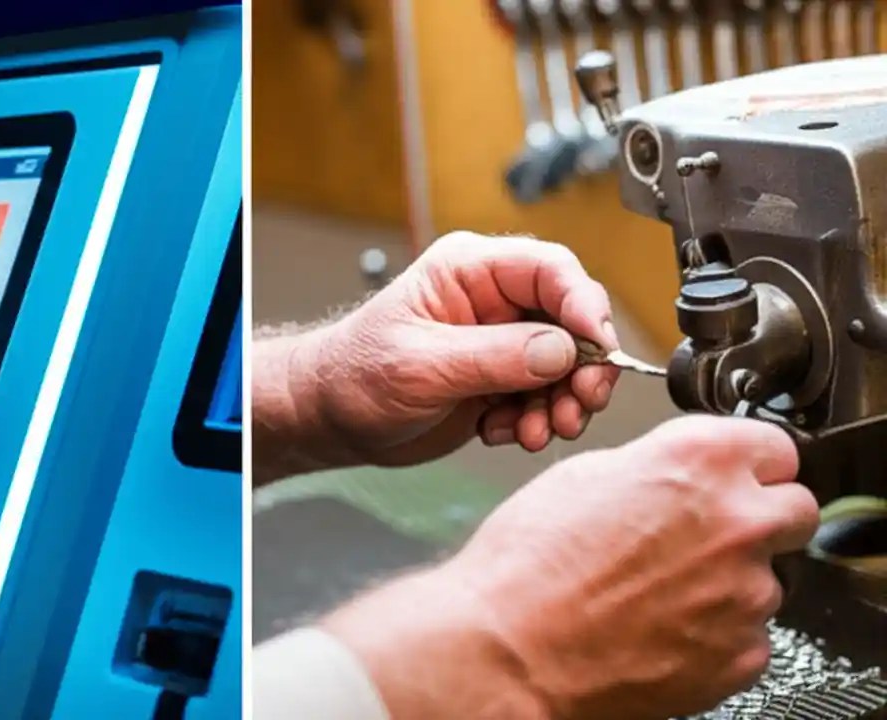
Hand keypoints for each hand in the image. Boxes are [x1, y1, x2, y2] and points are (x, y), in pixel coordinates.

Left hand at [296, 232, 620, 468]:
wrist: (330, 419)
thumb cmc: (354, 375)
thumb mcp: (422, 366)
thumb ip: (494, 357)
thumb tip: (563, 350)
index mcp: (470, 271)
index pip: (551, 270)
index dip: (584, 306)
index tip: (598, 349)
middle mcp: (493, 301)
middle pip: (571, 321)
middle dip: (581, 369)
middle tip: (576, 408)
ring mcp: (499, 342)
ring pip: (565, 365)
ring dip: (562, 403)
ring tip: (537, 432)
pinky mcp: (500, 380)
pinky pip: (544, 397)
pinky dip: (535, 421)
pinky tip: (504, 433)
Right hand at [323, 416, 818, 719]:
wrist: (509, 648)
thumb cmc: (528, 565)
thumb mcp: (584, 476)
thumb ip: (656, 467)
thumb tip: (679, 478)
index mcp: (700, 462)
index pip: (775, 446)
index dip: (749, 462)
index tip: (736, 475)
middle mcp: (737, 522)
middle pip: (795, 509)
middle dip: (757, 517)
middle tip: (704, 533)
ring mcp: (746, 593)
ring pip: (768, 577)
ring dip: (729, 580)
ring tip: (658, 590)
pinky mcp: (741, 654)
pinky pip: (749, 634)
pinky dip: (716, 632)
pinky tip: (661, 626)